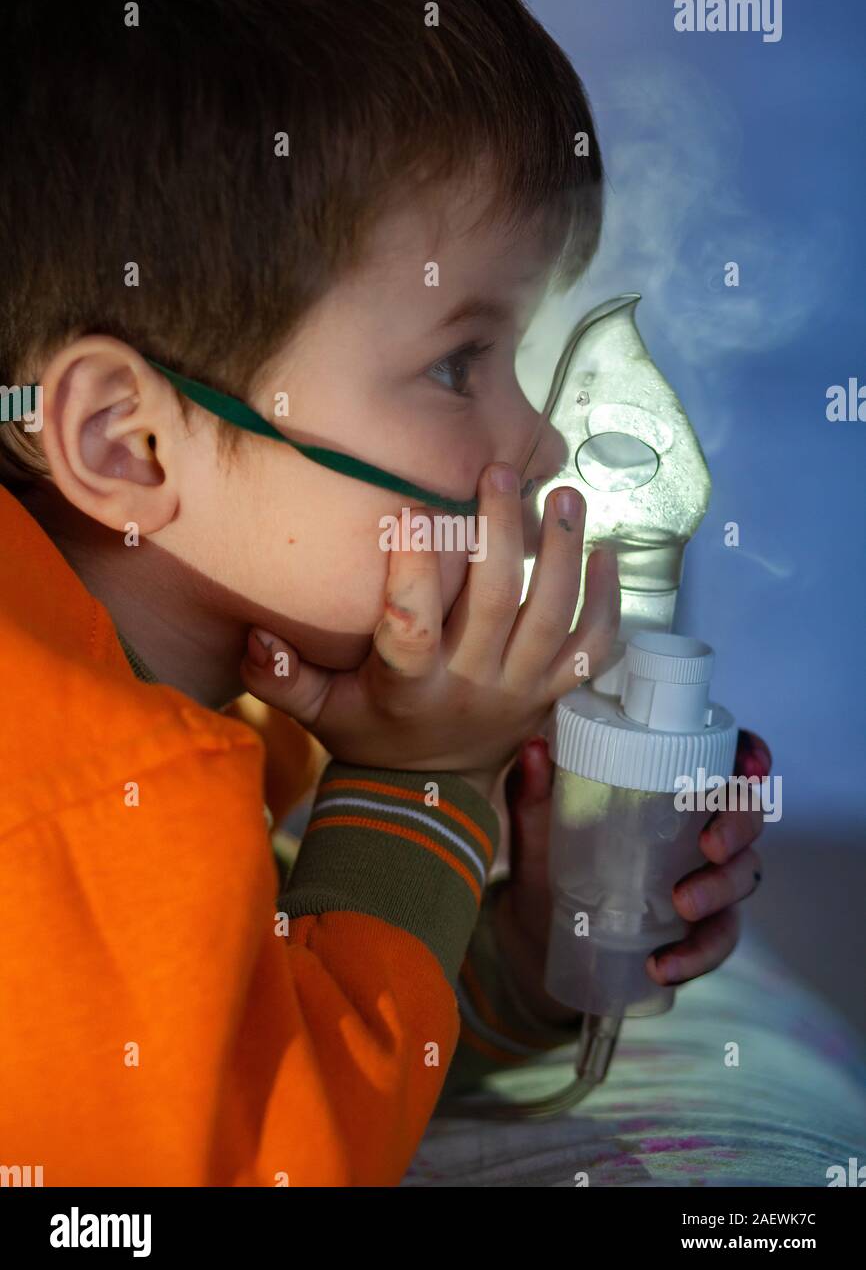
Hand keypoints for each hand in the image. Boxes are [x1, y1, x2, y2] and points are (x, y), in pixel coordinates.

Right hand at [238, 464, 619, 799]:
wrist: (435, 794)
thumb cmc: (372, 734)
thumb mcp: (322, 713)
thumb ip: (285, 677)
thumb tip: (254, 635)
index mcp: (410, 688)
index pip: (409, 634)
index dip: (412, 577)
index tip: (412, 515)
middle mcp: (473, 685)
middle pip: (493, 607)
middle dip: (498, 536)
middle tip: (498, 474)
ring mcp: (521, 688)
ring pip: (552, 619)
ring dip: (562, 555)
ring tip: (565, 496)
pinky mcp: (552, 690)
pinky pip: (593, 647)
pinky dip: (607, 602)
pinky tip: (607, 552)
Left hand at [492, 729, 771, 1023]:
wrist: (538, 929)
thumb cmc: (552, 855)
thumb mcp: (538, 821)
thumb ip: (535, 788)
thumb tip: (533, 750)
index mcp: (672, 785)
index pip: (727, 759)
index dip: (751, 756)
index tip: (749, 769)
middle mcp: (700, 826)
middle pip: (747, 815)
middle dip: (738, 827)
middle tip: (709, 847)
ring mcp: (707, 878)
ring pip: (744, 876)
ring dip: (719, 891)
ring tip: (682, 906)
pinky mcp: (700, 928)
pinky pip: (718, 940)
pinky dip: (698, 954)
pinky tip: (664, 964)